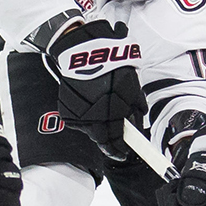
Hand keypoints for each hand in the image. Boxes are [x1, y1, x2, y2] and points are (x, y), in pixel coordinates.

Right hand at [47, 20, 145, 158]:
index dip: (121, 149)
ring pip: (90, 130)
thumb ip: (136, 107)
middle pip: (101, 140)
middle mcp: (94, 119)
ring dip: (98, 127)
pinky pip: (78, 120)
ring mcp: (79, 115)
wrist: (84, 53)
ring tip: (103, 115)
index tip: (124, 152)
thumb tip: (138, 119)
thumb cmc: (111, 66)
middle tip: (115, 141)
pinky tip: (90, 106)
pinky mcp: (67, 110)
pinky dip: (85, 117)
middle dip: (109, 142)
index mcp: (112, 115)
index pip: (116, 141)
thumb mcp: (132, 86)